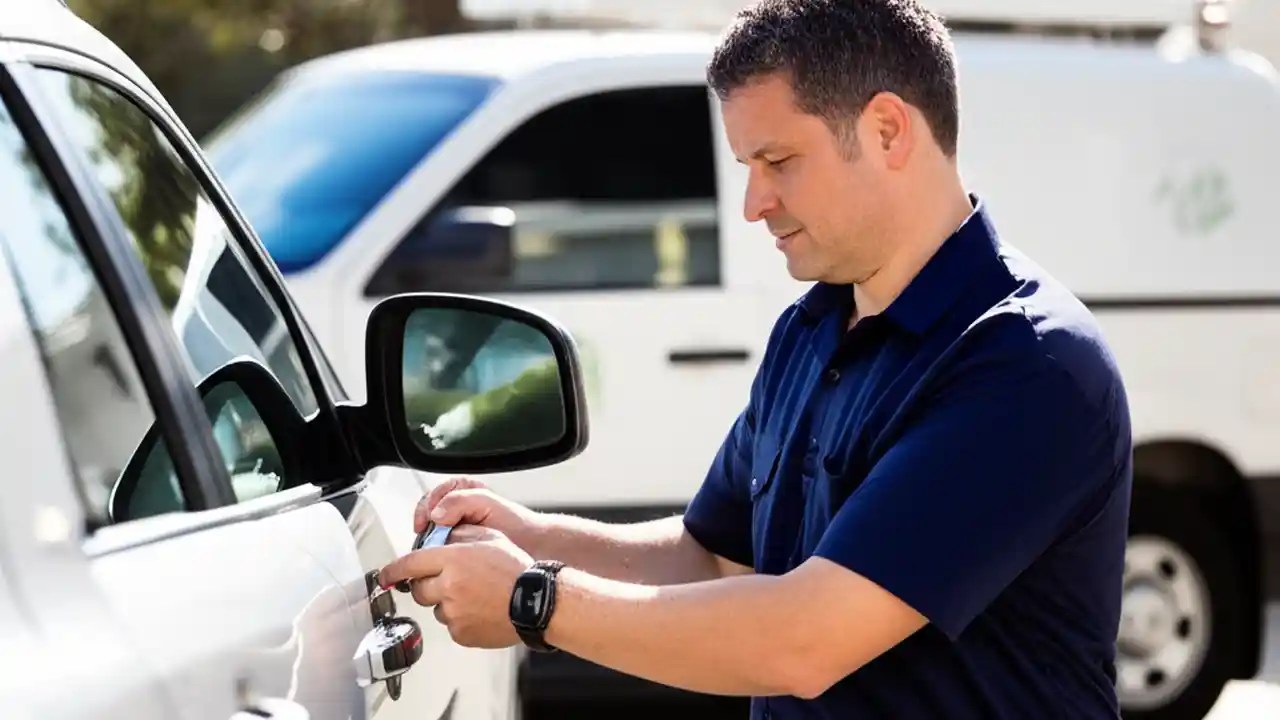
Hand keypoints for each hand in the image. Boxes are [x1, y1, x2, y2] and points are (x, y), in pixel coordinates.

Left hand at [379, 525, 533, 648]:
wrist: (537, 602)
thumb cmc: (517, 570)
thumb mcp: (490, 538)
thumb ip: (461, 534)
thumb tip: (442, 536)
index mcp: (452, 561)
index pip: (409, 565)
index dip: (392, 570)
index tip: (384, 575)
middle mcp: (448, 587)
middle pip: (419, 590)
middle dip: (428, 585)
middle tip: (450, 581)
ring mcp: (453, 614)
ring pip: (437, 608)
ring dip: (447, 602)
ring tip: (475, 596)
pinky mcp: (461, 633)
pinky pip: (452, 625)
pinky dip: (461, 619)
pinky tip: (481, 609)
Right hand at [415, 477, 543, 550]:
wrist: (533, 546)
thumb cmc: (516, 523)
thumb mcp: (488, 503)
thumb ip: (460, 501)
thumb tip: (436, 514)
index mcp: (464, 492)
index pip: (434, 494)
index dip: (426, 507)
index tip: (426, 521)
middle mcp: (457, 509)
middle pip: (427, 515)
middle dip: (424, 525)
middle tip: (424, 536)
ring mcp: (457, 529)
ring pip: (432, 533)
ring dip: (429, 541)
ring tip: (432, 549)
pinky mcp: (459, 548)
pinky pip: (440, 549)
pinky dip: (438, 553)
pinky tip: (442, 557)